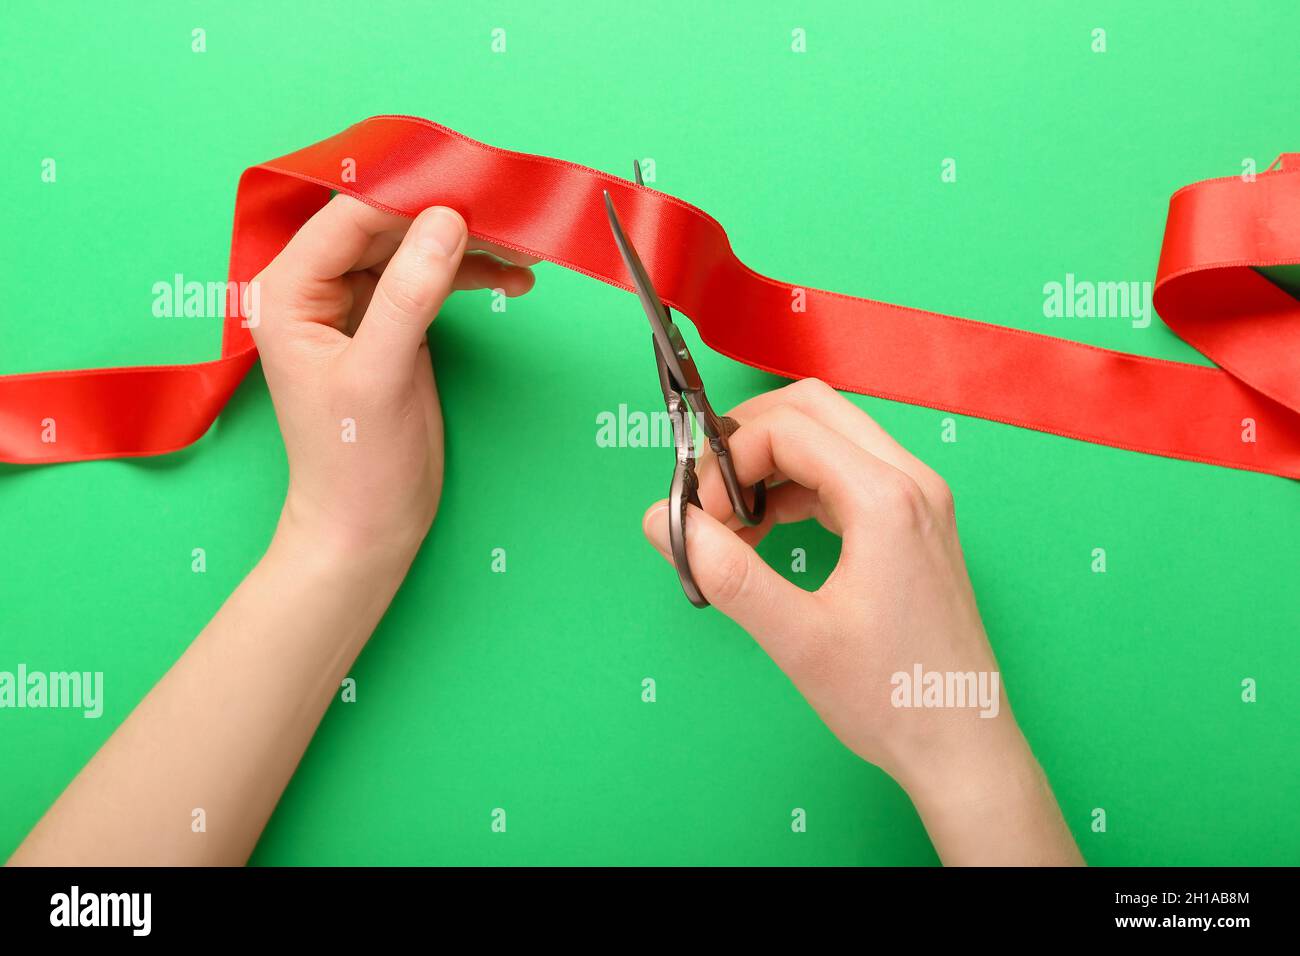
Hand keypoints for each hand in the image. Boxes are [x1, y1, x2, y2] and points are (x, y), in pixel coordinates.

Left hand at [252, 196, 535, 568]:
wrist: (366, 526)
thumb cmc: (355, 463)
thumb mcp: (379, 376)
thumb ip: (409, 295)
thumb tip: (447, 220)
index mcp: (287, 290)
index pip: (350, 216)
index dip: (411, 194)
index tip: (473, 183)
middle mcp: (314, 286)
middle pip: (385, 224)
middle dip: (447, 215)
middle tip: (510, 211)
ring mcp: (354, 303)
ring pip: (414, 246)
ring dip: (469, 244)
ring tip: (524, 244)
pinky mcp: (390, 322)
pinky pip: (430, 278)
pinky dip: (472, 274)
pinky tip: (514, 278)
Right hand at [642, 378, 1080, 863]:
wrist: (963, 746)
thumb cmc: (894, 698)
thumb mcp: (797, 639)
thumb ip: (728, 574)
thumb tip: (667, 522)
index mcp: (887, 499)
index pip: (786, 428)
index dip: (727, 462)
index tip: (701, 517)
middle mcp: (911, 482)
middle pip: (813, 409)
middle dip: (747, 443)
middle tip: (711, 502)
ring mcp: (920, 499)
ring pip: (831, 435)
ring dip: (772, 464)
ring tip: (735, 528)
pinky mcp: (916, 522)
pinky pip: (848, 471)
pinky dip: (800, 486)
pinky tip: (771, 533)